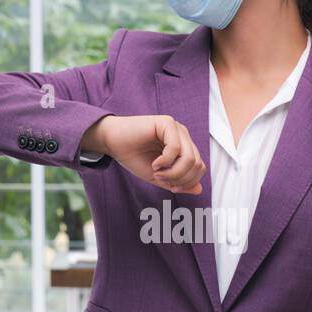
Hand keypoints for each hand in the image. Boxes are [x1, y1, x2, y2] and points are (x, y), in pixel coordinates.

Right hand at [81, 114, 204, 194]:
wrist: (112, 142)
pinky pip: (175, 148)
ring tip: (157, 171)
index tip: (170, 186)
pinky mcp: (166, 123)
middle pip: (197, 164)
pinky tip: (155, 163)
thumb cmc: (133, 156)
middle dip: (180, 179)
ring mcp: (176, 128)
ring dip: (173, 172)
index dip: (187, 182)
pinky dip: (165, 161)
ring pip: (190, 158)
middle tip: (161, 179)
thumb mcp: (159, 176)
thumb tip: (199, 189)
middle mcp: (183, 136)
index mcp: (183, 147)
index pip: (199, 167)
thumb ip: (178, 182)